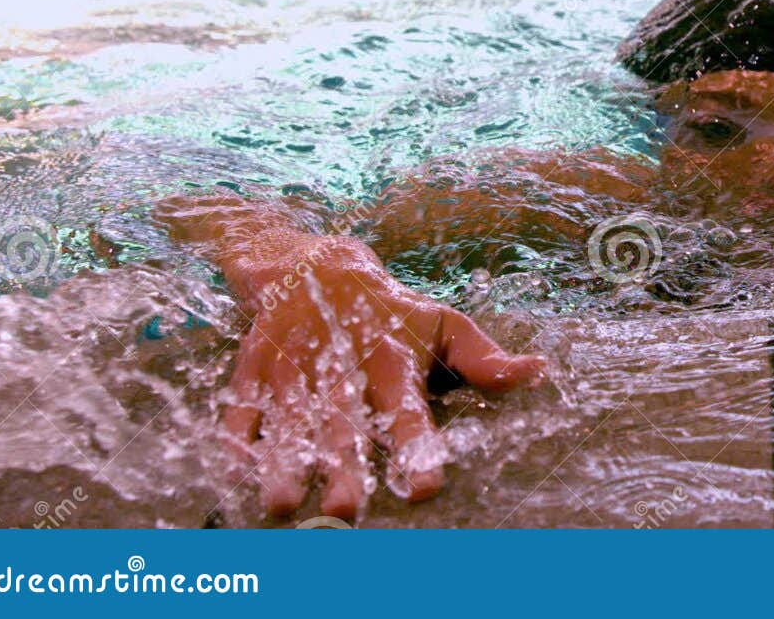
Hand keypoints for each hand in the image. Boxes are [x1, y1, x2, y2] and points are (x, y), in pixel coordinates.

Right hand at [217, 234, 543, 518]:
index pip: (406, 407)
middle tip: (347, 509)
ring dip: (285, 460)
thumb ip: (483, 358)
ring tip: (282, 502)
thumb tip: (538, 371)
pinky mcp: (255, 369)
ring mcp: (295, 367)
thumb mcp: (442, 324)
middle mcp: (342, 365)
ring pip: (291, 419)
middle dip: (344, 465)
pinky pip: (241, 405)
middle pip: (344, 422)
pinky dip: (237, 435)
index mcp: (391, 359)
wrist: (316, 264)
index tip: (426, 486)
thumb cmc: (392, 310)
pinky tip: (234, 470)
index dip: (417, 445)